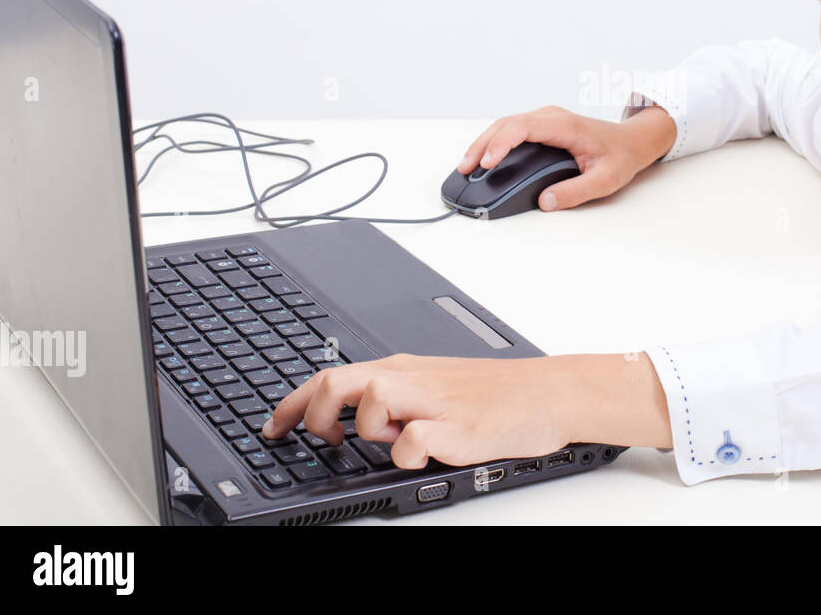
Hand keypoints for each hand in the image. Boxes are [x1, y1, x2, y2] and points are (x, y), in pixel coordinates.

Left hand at [261, 354, 570, 468]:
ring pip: (371, 401)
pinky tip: (423, 452)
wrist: (547, 392)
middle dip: (316, 413)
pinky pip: (413, 441)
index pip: (331, 376)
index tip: (273, 428)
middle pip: (338, 381)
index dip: (292, 404)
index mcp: (402, 368)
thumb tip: (353, 417)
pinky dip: (407, 452)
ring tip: (393, 440)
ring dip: (368, 429)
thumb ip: (394, 396)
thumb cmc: (495, 392)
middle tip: (326, 439)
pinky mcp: (458, 428)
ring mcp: (435, 403)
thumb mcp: (435, 383)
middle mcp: (412, 379)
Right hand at [455, 104, 675, 210]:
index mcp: (565, 126)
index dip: (501, 143)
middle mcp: (551, 118)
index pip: (523, 128)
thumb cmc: (621, 156)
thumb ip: (576, 191)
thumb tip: (546, 201)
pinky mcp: (542, 128)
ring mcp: (545, 120)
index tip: (488, 163)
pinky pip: (512, 131)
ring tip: (466, 166)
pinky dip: (494, 143)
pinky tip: (483, 159)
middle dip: (482, 145)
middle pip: (506, 124)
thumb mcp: (605, 179)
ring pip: (505, 125)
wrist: (632, 141)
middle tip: (465, 168)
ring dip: (484, 143)